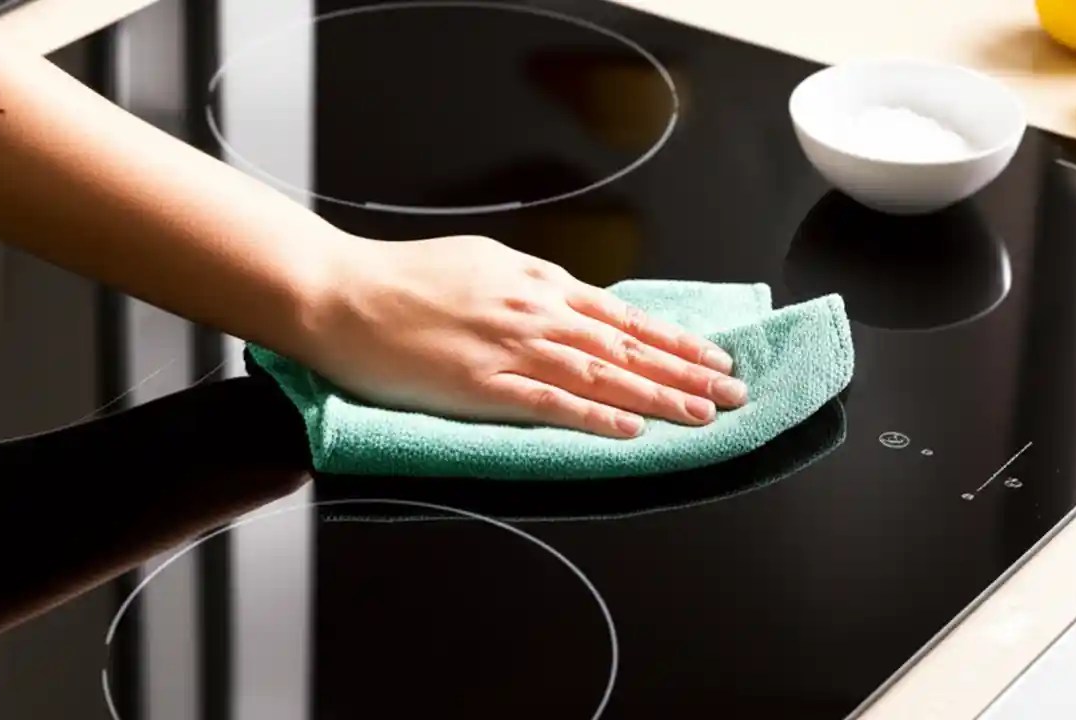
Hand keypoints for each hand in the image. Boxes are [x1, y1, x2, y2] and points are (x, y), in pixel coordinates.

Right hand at [305, 235, 747, 437]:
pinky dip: (597, 416)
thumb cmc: (404, 277)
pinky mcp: (483, 385)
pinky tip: (632, 430)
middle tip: (733, 391)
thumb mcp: (480, 262)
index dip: (673, 339)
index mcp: (536, 281)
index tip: (712, 356)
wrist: (341, 292)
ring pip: (603, 374)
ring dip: (659, 396)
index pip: (623, 315)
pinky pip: (552, 404)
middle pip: (627, 345)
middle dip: (686, 371)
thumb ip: (529, 284)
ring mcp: (512, 347)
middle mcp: (536, 310)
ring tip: (703, 414)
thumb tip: (568, 300)